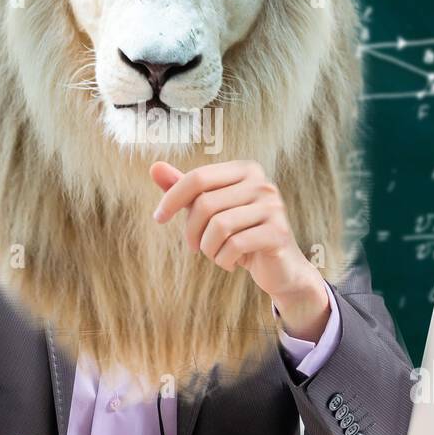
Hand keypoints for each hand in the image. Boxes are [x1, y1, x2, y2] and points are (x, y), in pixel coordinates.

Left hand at [150, 160, 330, 339]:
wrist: (279, 268)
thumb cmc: (239, 234)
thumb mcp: (210, 210)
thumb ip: (185, 189)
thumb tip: (154, 167)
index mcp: (245, 170)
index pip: (198, 177)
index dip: (172, 198)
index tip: (159, 218)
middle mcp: (262, 183)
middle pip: (206, 203)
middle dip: (191, 231)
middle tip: (194, 246)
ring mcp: (273, 206)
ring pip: (219, 226)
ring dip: (208, 248)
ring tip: (215, 254)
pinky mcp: (278, 232)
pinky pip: (235, 245)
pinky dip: (224, 259)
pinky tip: (230, 262)